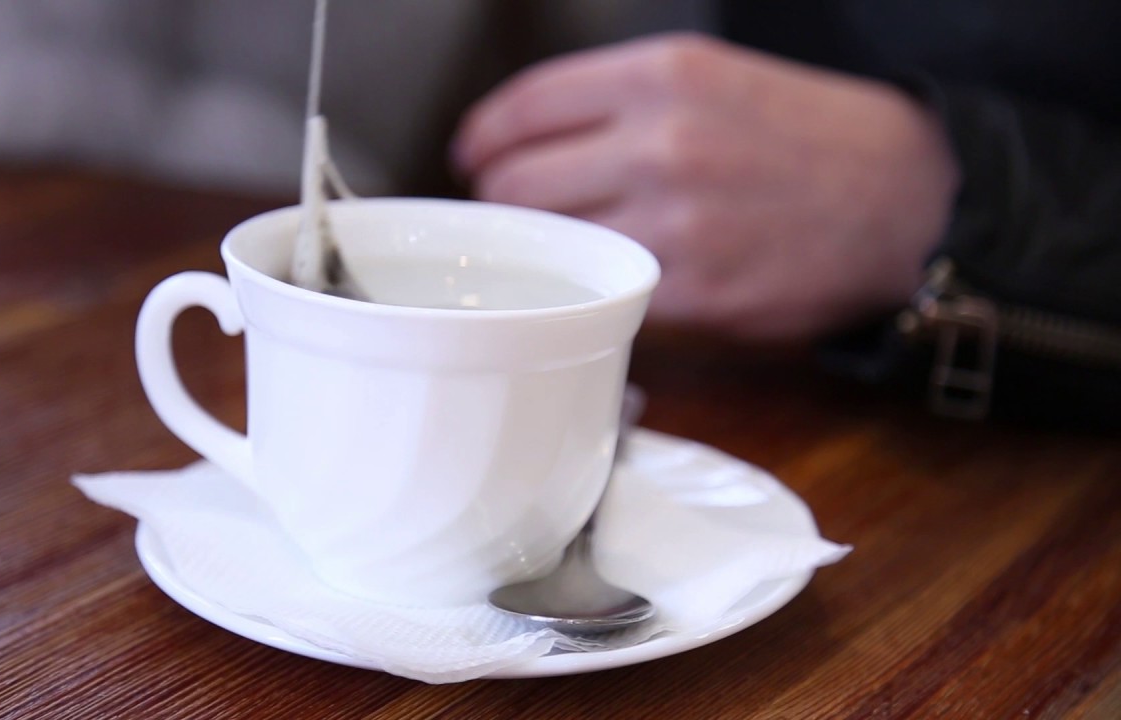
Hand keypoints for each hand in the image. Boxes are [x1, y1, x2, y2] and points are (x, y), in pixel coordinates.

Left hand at [453, 34, 958, 340]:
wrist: (908, 199)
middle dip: (501, 203)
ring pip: (549, 244)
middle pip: (515, 184)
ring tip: (560, 251)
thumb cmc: (808, 139)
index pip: (523, 106)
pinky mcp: (692, 291)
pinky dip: (596, 290)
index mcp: (663, 75)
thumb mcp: (714, 80)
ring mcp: (674, 220)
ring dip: (542, 252)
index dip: (482, 138)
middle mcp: (660, 141)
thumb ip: (618, 105)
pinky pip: (604, 293)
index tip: (472, 157)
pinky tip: (610, 282)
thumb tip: (529, 142)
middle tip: (511, 216)